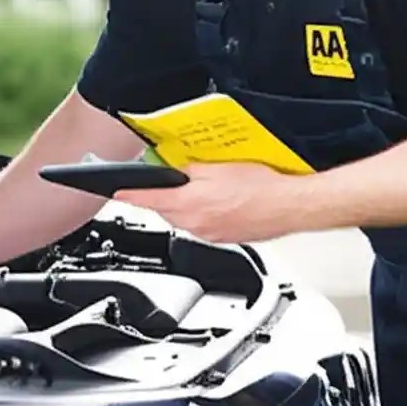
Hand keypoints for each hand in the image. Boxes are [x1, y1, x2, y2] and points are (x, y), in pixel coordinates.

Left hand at [113, 162, 309, 243]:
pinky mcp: (224, 239)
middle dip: (162, 196)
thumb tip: (175, 169)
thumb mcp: (217, 166)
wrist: (290, 205)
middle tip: (168, 182)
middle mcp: (195, 224)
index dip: (128, 194)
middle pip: (165, 210)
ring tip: (203, 190)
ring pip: (184, 219)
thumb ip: (189, 169)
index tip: (115, 191)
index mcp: (189, 204)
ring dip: (185, 205)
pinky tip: (220, 203)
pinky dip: (203, 214)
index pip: (147, 199)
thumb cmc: (261, 185)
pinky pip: (202, 226)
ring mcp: (209, 235)